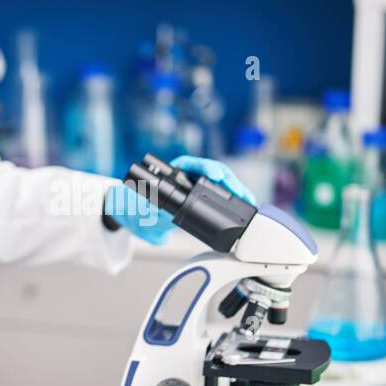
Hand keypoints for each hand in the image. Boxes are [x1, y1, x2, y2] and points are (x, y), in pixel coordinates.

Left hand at [103, 156, 256, 244]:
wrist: (142, 221)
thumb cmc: (139, 209)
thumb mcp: (139, 209)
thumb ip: (143, 208)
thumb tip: (150, 208)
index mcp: (173, 172)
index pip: (192, 164)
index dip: (206, 168)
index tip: (215, 175)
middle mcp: (188, 176)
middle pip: (212, 171)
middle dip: (228, 180)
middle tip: (239, 191)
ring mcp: (198, 186)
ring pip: (221, 183)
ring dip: (235, 189)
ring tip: (247, 198)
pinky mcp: (205, 197)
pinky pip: (222, 195)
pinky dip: (234, 198)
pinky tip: (245, 203)